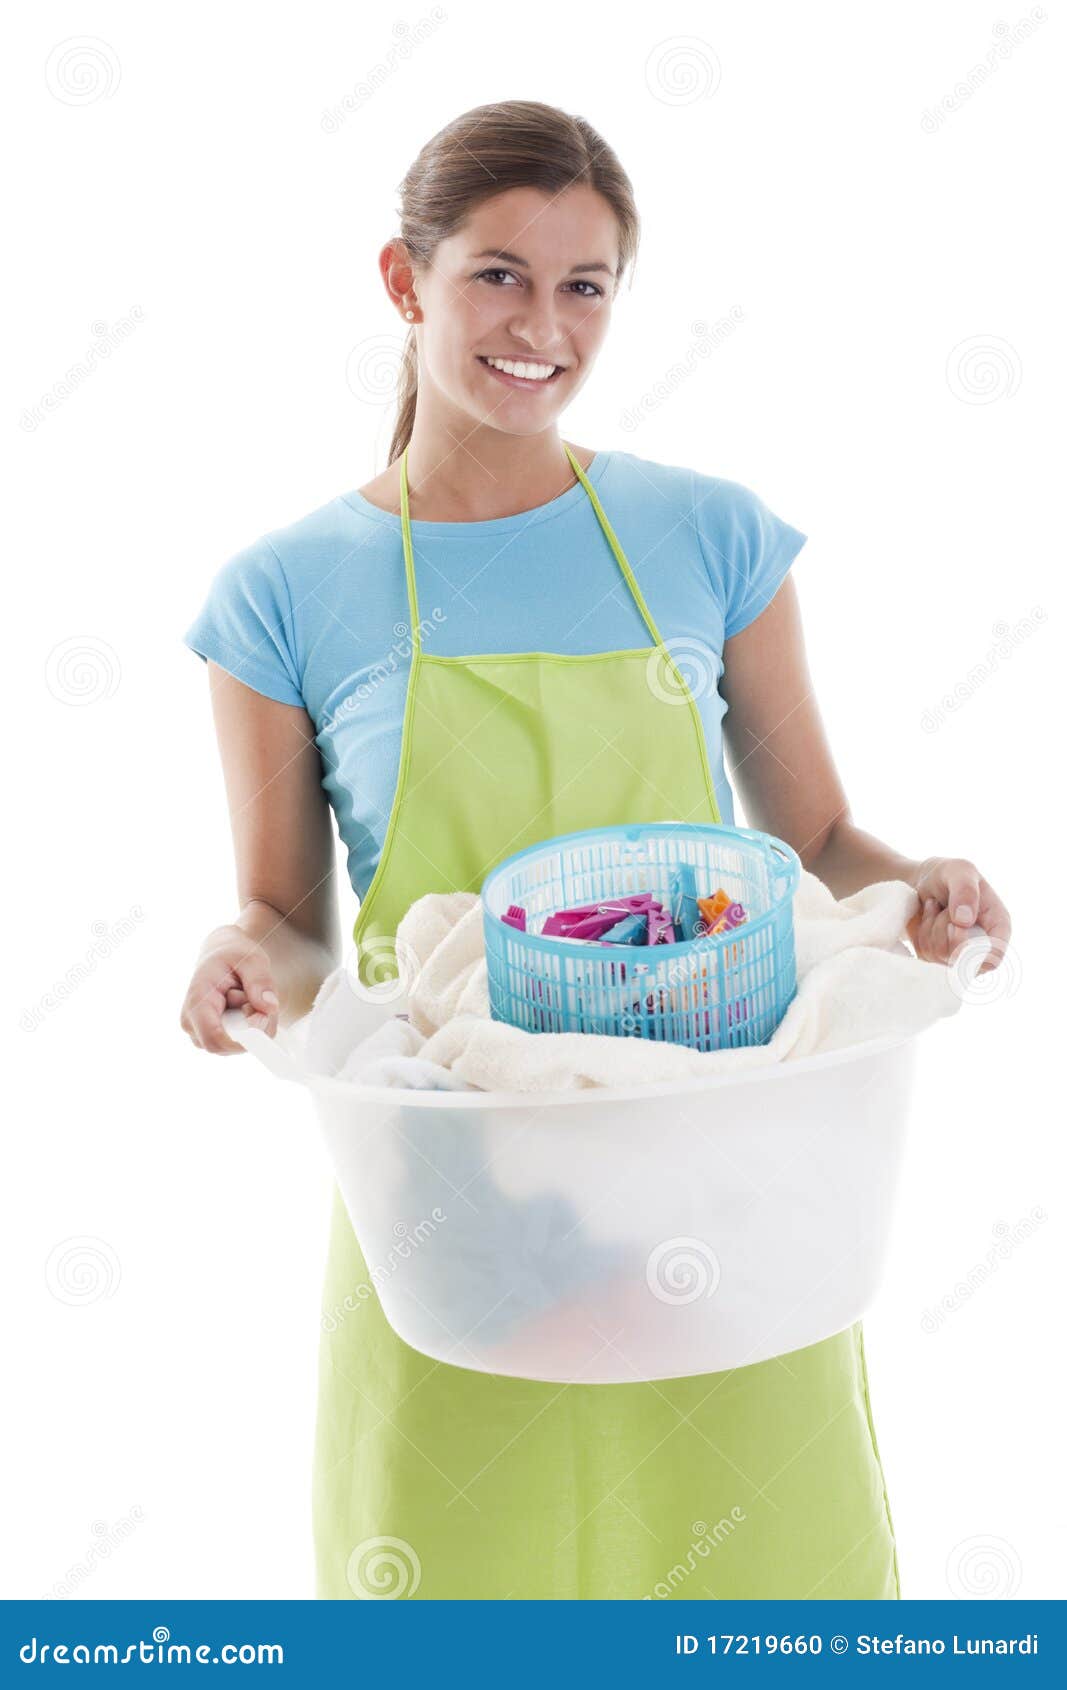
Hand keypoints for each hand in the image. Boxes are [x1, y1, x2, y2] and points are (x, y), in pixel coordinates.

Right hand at [180, 926, 280, 1052]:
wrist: (222, 957)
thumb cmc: (234, 957)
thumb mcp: (252, 959)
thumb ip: (260, 981)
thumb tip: (269, 1008)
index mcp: (197, 1002)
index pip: (214, 1039)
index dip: (243, 1039)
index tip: (262, 1018)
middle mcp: (192, 1024)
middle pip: (231, 1046)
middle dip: (253, 1026)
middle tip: (256, 998)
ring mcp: (199, 1034)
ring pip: (238, 1046)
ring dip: (253, 1026)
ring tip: (247, 999)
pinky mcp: (211, 1039)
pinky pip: (240, 1045)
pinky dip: (251, 1029)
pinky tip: (245, 1009)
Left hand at [906, 856, 1010, 974]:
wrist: (921, 879)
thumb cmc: (947, 874)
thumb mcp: (960, 870)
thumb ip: (965, 890)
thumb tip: (965, 921)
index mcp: (997, 924)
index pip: (994, 955)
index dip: (974, 951)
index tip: (956, 930)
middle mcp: (981, 943)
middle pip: (963, 960)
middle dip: (945, 931)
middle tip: (944, 910)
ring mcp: (958, 952)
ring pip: (940, 956)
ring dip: (931, 928)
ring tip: (936, 908)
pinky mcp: (937, 955)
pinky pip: (925, 954)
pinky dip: (920, 933)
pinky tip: (927, 917)